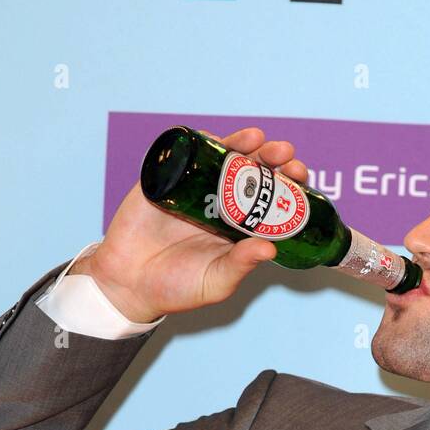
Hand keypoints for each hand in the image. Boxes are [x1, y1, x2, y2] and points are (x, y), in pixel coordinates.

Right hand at [75, 127, 309, 320]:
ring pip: (224, 158)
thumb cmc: (176, 289)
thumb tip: (270, 249)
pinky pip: (186, 154)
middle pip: (253, 173)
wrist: (128, 284)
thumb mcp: (216, 282)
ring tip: (260, 140)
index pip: (271, 200)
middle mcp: (220, 204)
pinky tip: (219, 140)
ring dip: (245, 145)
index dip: (288, 186)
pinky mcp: (165, 179)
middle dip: (273, 159)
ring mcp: (194, 188)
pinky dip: (203, 143)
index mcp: (238, 227)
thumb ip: (240, 265)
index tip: (301, 177)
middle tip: (286, 156)